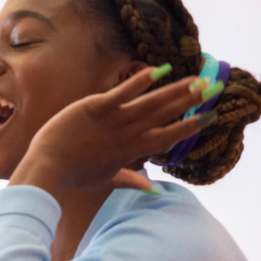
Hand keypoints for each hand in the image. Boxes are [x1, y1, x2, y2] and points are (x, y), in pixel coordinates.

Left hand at [13, 68, 210, 196]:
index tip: (209, 116)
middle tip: (214, 88)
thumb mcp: (104, 180)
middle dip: (191, 102)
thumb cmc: (74, 175)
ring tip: (197, 79)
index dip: (189, 127)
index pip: (167, 137)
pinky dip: (138, 83)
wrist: (47, 169)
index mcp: (132, 150)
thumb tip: (151, 189)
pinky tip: (157, 70)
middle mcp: (128, 134)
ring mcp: (113, 120)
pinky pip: (121, 93)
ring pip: (150, 102)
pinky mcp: (96, 107)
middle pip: (165, 115)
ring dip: (175, 90)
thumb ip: (129, 180)